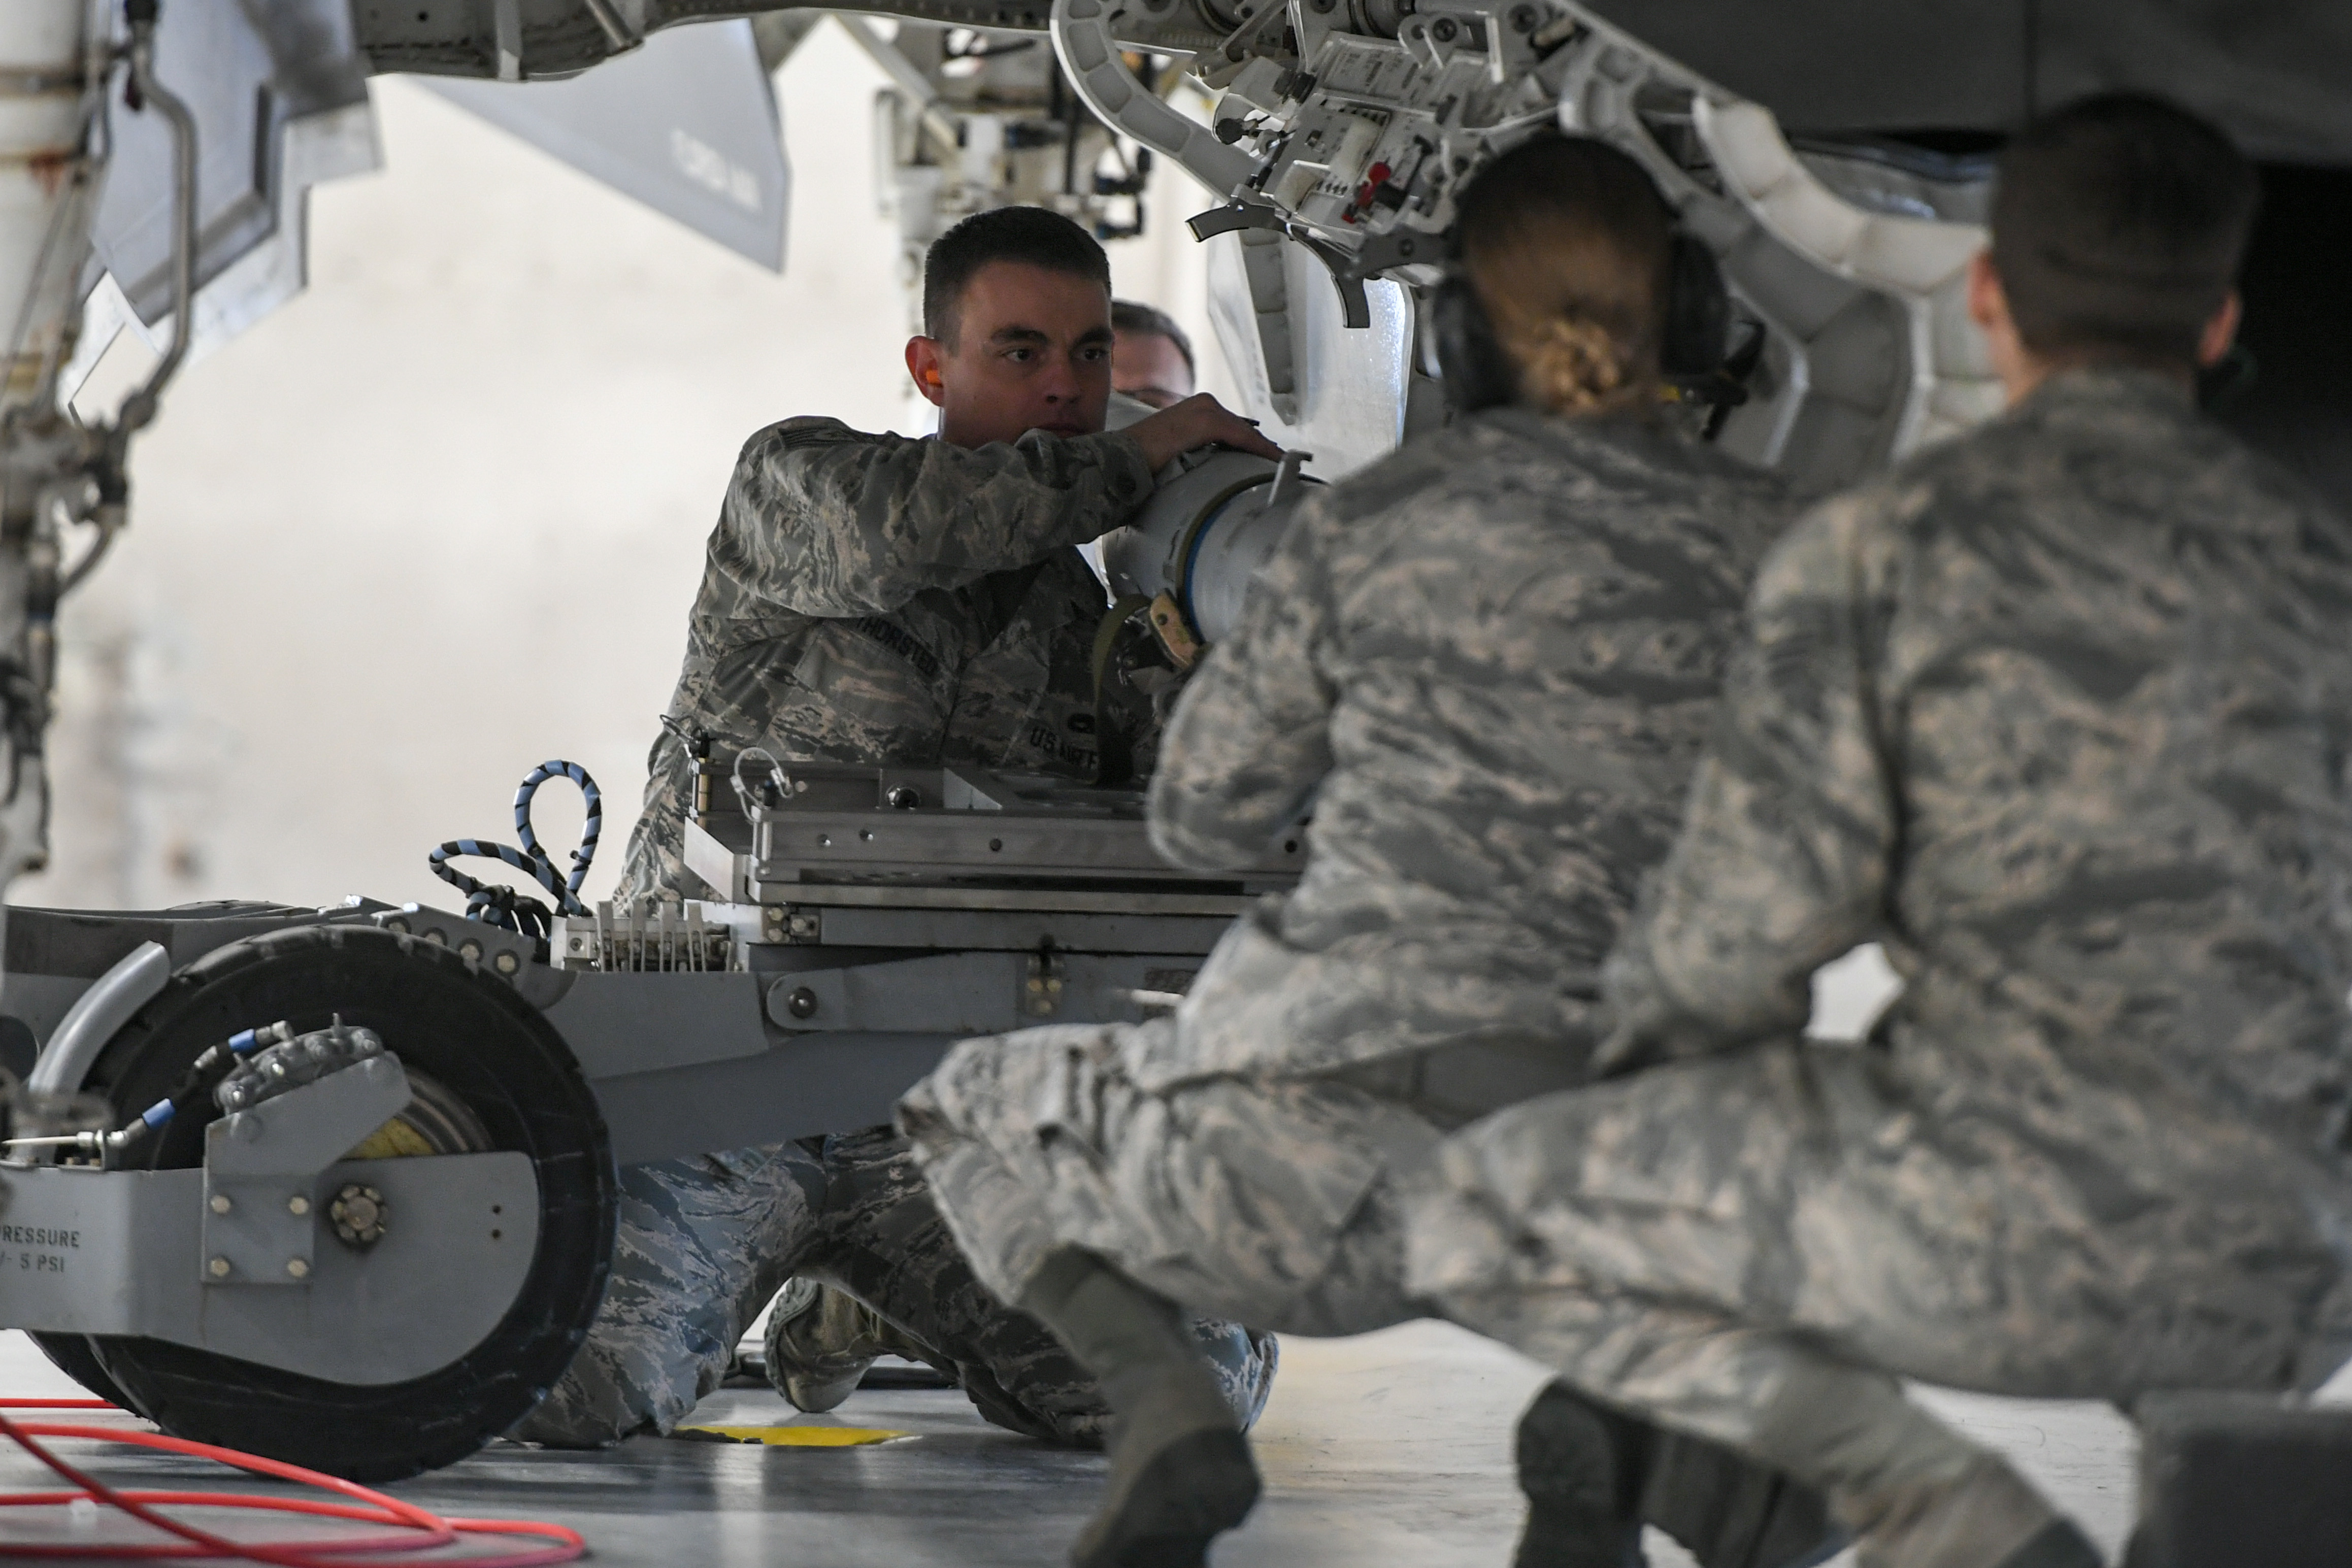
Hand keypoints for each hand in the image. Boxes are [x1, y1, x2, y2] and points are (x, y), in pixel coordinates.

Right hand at [1127, 393, 1285, 469]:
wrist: (1123, 457)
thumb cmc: (1142, 460)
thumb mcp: (1175, 451)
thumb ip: (1194, 452)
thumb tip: (1209, 469)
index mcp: (1195, 409)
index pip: (1232, 427)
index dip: (1252, 443)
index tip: (1268, 456)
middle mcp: (1203, 404)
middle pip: (1242, 428)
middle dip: (1261, 447)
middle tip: (1281, 462)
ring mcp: (1206, 410)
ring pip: (1245, 433)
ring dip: (1264, 450)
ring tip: (1282, 464)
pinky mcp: (1208, 422)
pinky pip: (1243, 438)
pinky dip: (1260, 449)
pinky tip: (1274, 461)